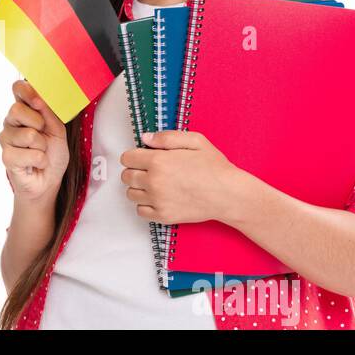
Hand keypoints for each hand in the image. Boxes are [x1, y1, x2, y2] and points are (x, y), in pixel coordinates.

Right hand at [0, 80, 68, 205]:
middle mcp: (11, 122)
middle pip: (16, 110)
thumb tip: (40, 98)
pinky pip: (30, 154)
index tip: (38, 101)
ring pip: (28, 134)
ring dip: (42, 147)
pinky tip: (35, 164)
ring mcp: (6, 139)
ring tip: (40, 152)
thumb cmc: (52, 153)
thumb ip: (49, 113)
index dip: (26, 91)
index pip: (17, 89)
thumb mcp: (58, 130)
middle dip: (38, 123)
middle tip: (43, 134)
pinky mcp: (7, 157)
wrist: (49, 180)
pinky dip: (40, 160)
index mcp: (24, 110)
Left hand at [119, 130, 247, 224]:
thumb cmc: (215, 167)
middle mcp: (154, 182)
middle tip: (149, 170)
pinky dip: (145, 205)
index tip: (143, 158)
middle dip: (135, 171)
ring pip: (131, 194)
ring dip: (139, 188)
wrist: (228, 195)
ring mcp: (157, 201)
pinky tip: (158, 198)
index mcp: (158, 161)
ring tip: (155, 184)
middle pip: (126, 176)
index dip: (134, 156)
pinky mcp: (163, 216)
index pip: (127, 158)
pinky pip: (140, 211)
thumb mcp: (195, 141)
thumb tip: (145, 139)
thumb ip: (167, 137)